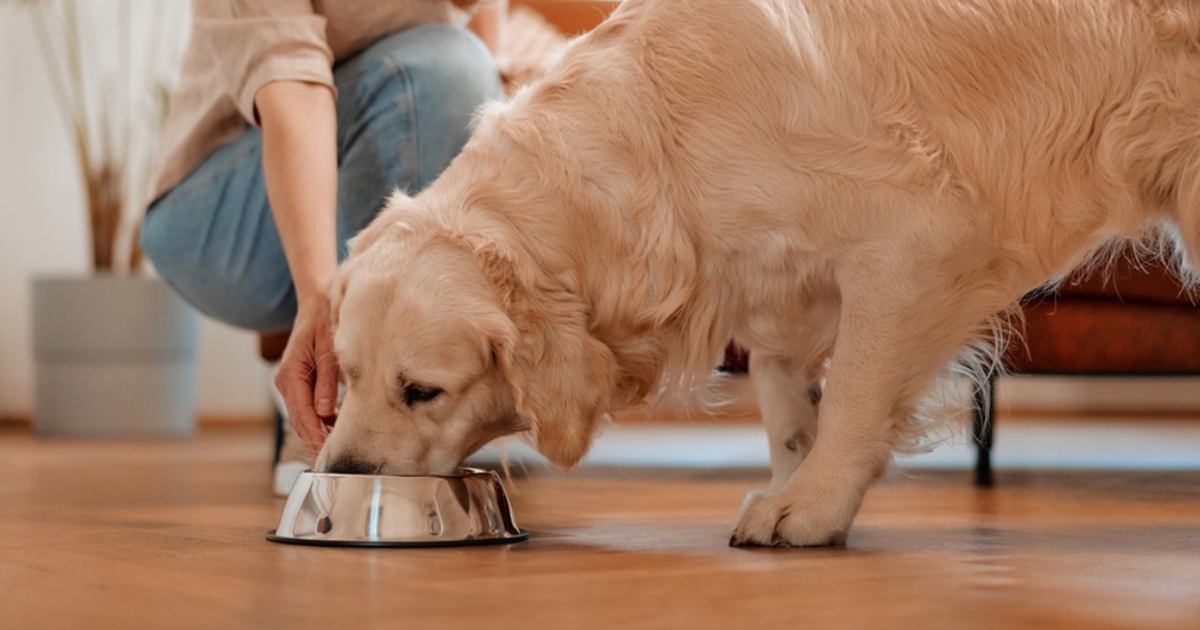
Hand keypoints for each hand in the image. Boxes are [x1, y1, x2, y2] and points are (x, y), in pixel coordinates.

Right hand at [274, 296, 338, 456]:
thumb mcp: (328, 349)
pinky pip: (307, 407)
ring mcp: (290, 383)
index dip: (315, 436)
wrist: (317, 302)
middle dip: (316, 440)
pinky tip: (337, 427)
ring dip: (318, 432)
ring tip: (337, 450)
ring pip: (303, 416)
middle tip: (334, 463)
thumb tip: (325, 413)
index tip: (327, 454)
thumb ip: (327, 382)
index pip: (303, 414)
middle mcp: (286, 381)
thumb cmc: (325, 321)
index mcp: (291, 374)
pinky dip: (321, 419)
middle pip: (300, 420)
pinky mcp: (299, 383)